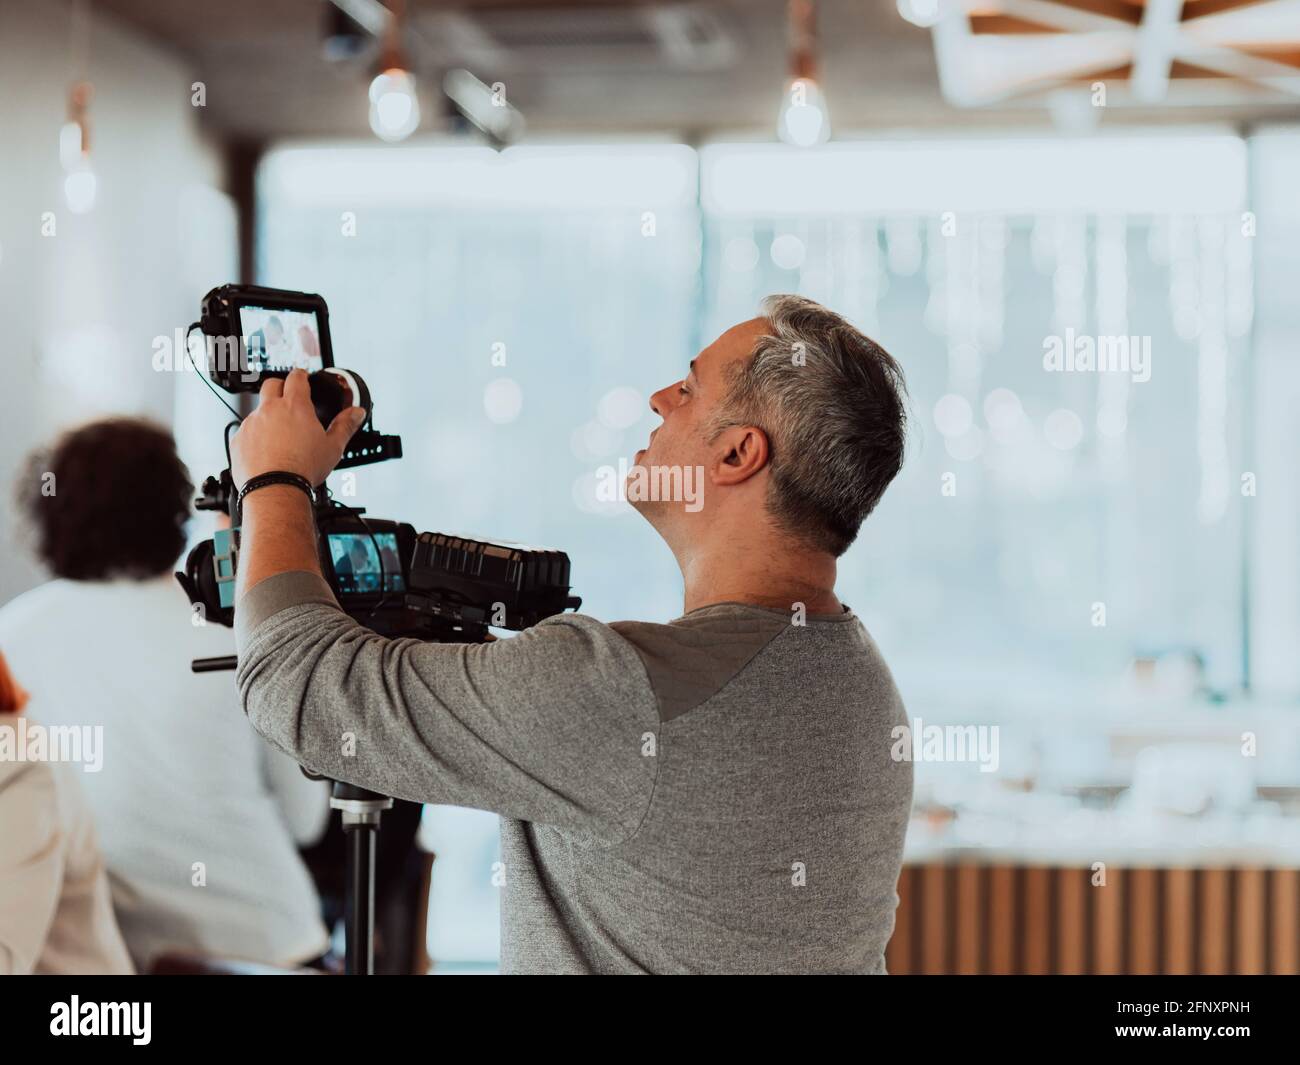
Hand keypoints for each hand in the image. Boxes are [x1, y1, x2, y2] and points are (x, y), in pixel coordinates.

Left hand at [231, 369, 365, 488]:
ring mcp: (251, 423)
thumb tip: (357, 413)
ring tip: (279, 436)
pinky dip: (255, 436)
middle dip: (280, 387)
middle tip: (288, 399)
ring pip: (258, 410)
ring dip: (267, 415)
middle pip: (271, 384)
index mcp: (295, 406)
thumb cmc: (303, 469)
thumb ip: (345, 426)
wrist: (274, 489)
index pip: (296, 377)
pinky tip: (266, 451)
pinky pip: (246, 431)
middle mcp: (270, 410)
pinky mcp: (238, 439)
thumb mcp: (333, 447)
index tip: (303, 379)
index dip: (301, 375)